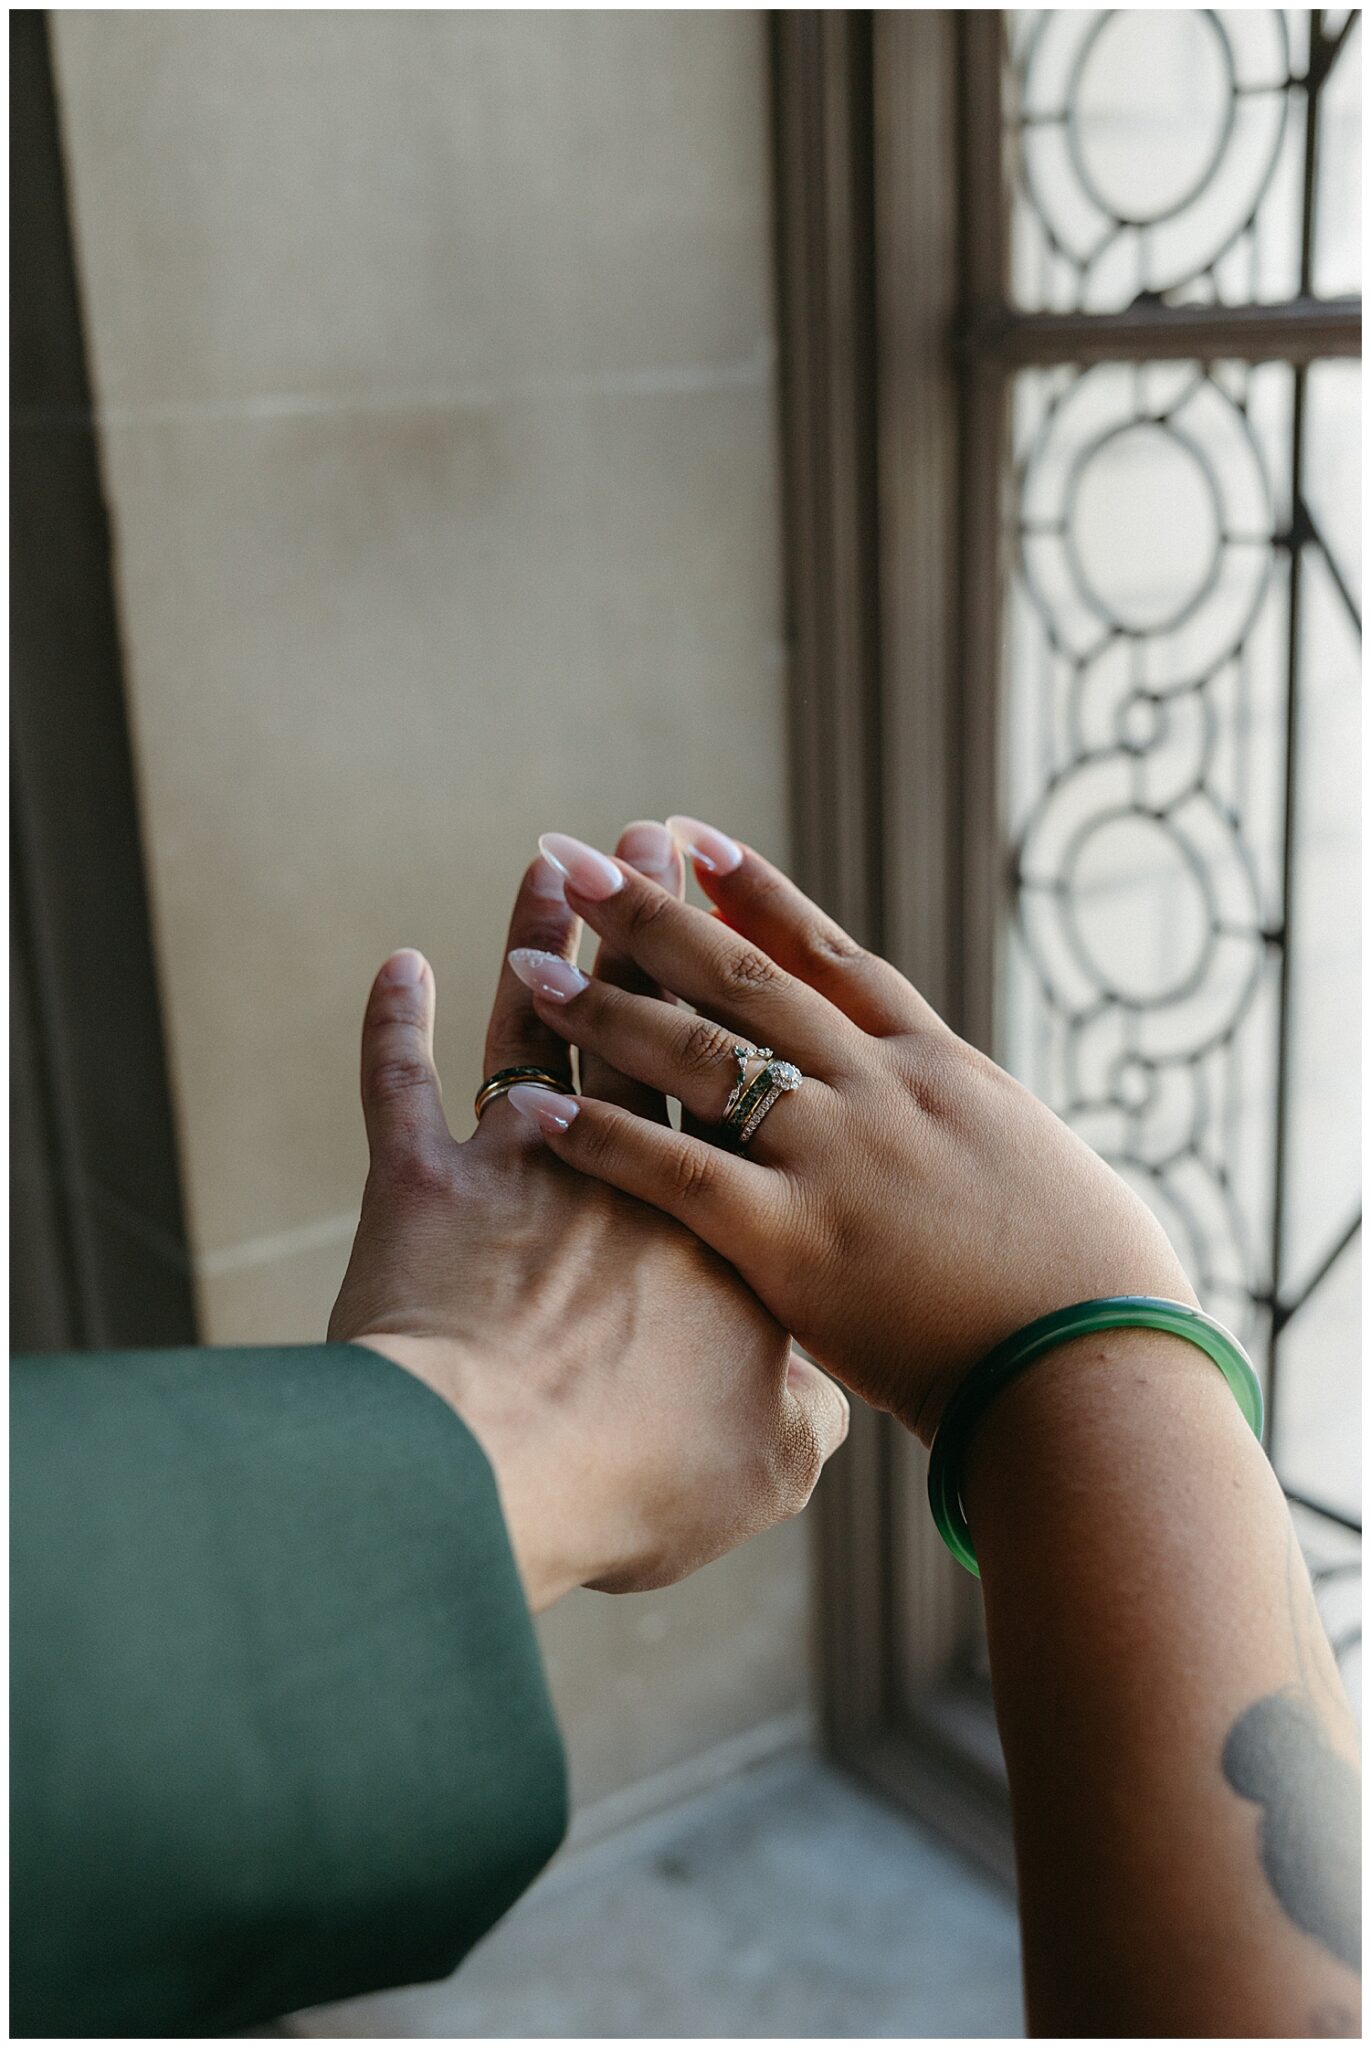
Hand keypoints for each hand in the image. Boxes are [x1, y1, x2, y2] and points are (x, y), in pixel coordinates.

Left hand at [327, 822, 848, 1609]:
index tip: (739, 927)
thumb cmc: (644, 1477)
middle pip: (644, 1020)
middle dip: (647, 925)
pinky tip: (397, 965)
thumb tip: (825, 1391)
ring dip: (542, 938)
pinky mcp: (421, 1186)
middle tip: (648, 837)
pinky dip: (393, 1026)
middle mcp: (629, 1165)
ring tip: (552, 861)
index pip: (738, 1085)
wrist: (498, 1472)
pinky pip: (398, 1088)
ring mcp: (523, 1165)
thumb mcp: (769, 1460)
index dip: (737, 999)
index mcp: (727, 1218)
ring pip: (539, 1025)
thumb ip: (804, 1407)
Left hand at [503, 822, 1196, 1441]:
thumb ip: (967, 1154)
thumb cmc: (1090, 1295)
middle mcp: (880, 1090)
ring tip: (530, 961)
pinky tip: (536, 1108)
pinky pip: (676, 1172)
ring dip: (606, 1004)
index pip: (829, 956)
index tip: (690, 837)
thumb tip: (955, 1161)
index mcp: (939, 1068)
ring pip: (699, 1055)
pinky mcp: (795, 1241)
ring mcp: (836, 1157)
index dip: (753, 892)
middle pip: (743, 979)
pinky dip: (603, 1137)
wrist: (1104, 1368)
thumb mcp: (1036, 1185)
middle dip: (651, 911)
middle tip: (575, 857)